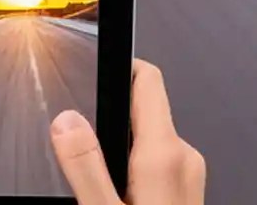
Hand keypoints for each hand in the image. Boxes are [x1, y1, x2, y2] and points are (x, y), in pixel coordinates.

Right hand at [51, 59, 205, 203]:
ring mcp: (189, 175)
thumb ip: (84, 166)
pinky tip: (115, 192)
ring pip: (146, 137)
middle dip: (108, 118)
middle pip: (141, 110)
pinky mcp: (185, 189)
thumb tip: (67, 121)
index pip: (148, 81)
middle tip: (77, 140)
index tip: (93, 65)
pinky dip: (131, 166)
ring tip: (95, 175)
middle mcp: (185, 158)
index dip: (118, 67)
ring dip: (118, 146)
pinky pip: (155, 159)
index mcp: (165, 155)